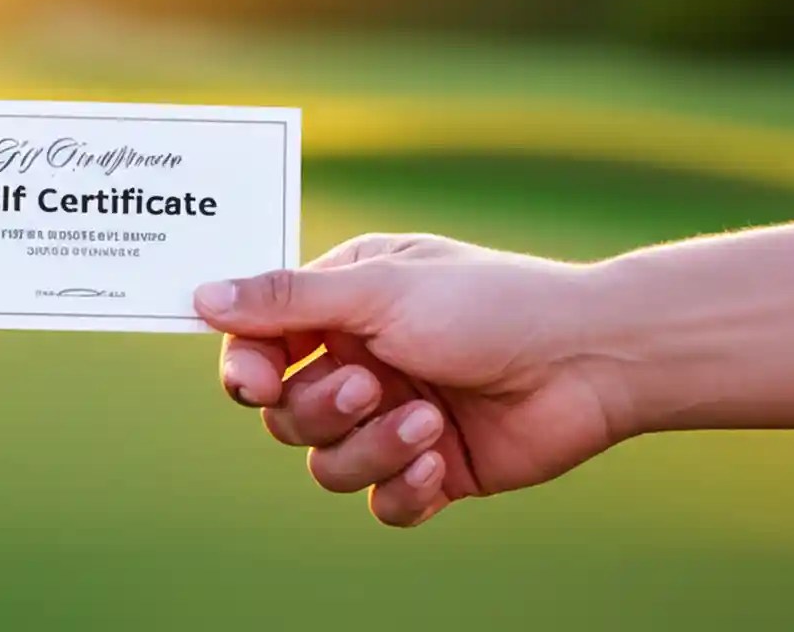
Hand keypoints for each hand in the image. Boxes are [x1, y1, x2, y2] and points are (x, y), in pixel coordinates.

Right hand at [194, 234, 627, 526]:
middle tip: (372, 385)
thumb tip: (202, 295)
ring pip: (327, 463)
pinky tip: (438, 463)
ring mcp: (393, 418)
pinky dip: (402, 490)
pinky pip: (380, 502)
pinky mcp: (429, 468)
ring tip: (426, 423)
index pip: (259, 345)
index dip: (247, 369)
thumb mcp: (381, 291)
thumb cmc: (490, 304)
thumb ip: (287, 300)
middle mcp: (360, 362)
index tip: (255, 381)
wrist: (591, 360)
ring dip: (370, 449)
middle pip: (285, 413)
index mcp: (342, 306)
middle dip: (323, 408)